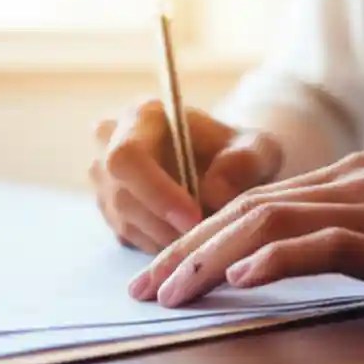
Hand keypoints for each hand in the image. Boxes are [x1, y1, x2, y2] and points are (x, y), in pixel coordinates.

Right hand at [90, 100, 284, 252]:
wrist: (224, 168)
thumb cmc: (238, 154)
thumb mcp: (258, 150)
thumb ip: (245, 162)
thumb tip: (214, 191)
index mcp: (140, 116)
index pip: (127, 156)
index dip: (157, 192)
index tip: (196, 217)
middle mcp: (109, 145)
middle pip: (121, 196)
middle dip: (165, 224)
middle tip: (205, 237)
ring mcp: (105, 182)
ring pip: (125, 224)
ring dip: (167, 238)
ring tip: (205, 235)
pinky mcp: (111, 213)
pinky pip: (129, 240)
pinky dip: (161, 247)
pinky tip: (189, 237)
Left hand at [128, 153, 363, 308]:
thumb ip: (363, 237)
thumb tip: (313, 265)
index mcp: (353, 180)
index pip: (255, 205)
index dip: (200, 239)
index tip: (163, 275)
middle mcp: (353, 183)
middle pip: (244, 210)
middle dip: (184, 252)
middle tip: (142, 292)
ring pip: (268, 222)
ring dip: (210, 259)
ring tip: (169, 293)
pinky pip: (326, 243)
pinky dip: (277, 259)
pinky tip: (242, 278)